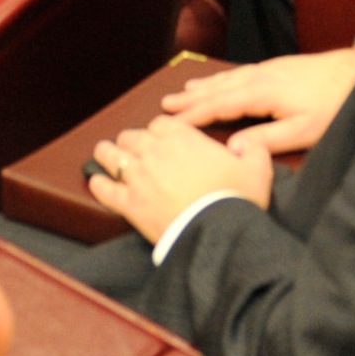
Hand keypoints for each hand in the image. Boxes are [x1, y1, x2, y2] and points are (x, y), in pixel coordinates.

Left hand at [88, 112, 277, 241]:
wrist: (217, 231)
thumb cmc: (237, 199)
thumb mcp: (258, 168)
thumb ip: (253, 149)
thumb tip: (247, 144)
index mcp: (183, 138)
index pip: (160, 123)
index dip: (158, 130)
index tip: (159, 138)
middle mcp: (156, 151)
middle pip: (132, 136)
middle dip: (131, 141)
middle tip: (132, 148)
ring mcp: (138, 176)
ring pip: (113, 156)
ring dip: (108, 154)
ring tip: (104, 155)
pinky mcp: (129, 203)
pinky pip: (105, 189)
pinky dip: (99, 184)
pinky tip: (96, 182)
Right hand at [157, 50, 354, 159]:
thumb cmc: (334, 105)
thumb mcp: (303, 131)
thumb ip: (266, 140)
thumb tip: (232, 147)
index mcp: (261, 94)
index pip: (218, 106)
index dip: (193, 115)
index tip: (169, 123)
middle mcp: (259, 77)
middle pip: (217, 89)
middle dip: (190, 98)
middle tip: (164, 105)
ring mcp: (268, 69)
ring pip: (227, 78)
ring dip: (204, 85)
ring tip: (183, 90)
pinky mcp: (278, 66)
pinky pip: (240, 72)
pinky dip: (222, 77)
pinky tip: (222, 79)